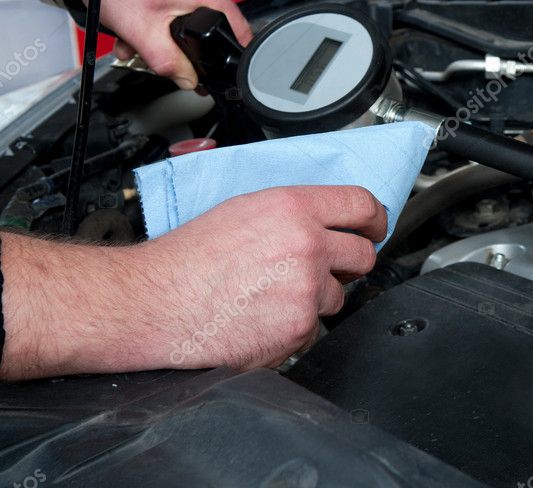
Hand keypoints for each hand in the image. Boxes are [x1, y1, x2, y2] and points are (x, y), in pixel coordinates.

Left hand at [55, 0, 253, 89]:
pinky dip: (153, 10)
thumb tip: (186, 79)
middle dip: (179, 45)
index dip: (230, 56)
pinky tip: (130, 15)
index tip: (217, 70)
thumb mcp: (141, 32)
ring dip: (160, 30)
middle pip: (205, 22)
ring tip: (132, 36)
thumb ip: (170, 63)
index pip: (238, 30)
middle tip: (156, 55)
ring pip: (183, 9)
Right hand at [147, 186, 385, 369]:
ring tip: (270, 296)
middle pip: (364, 255)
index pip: (361, 204)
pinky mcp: (300, 329)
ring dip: (315, 299)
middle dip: (350, 263)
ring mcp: (306, 290)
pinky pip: (314, 329)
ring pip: (338, 296)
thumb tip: (326, 222)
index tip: (375, 227)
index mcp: (292, 209)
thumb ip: (293, 214)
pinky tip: (261, 318)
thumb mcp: (243, 210)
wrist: (157, 303)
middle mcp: (306, 246)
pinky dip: (294, 328)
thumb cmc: (189, 259)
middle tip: (328, 268)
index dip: (375, 218)